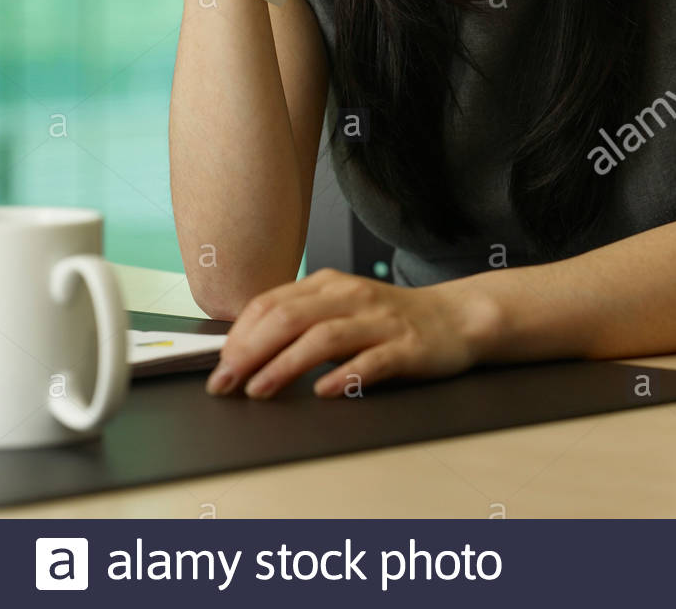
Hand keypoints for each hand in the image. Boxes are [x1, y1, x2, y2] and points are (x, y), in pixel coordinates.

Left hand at [204, 268, 497, 399]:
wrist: (456, 317)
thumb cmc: (391, 318)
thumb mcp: (341, 306)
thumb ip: (301, 318)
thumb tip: (244, 348)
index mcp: (329, 284)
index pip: (272, 302)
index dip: (240, 334)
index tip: (219, 364)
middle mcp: (352, 296)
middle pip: (291, 317)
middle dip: (250, 350)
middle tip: (226, 381)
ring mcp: (380, 321)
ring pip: (325, 337)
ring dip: (286, 364)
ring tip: (260, 389)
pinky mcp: (407, 347)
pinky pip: (373, 361)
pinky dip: (346, 376)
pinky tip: (325, 392)